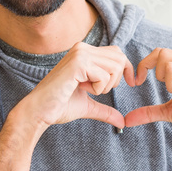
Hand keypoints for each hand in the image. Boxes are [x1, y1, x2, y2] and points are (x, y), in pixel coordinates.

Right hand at [16, 42, 135, 130]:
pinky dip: (97, 89)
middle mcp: (82, 48)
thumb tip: (123, 122)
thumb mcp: (88, 105)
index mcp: (84, 52)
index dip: (126, 68)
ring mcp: (80, 54)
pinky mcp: (78, 63)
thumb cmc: (59, 107)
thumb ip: (105, 110)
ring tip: (86, 89)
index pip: (117, 53)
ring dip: (105, 85)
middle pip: (119, 57)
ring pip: (115, 66)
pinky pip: (104, 76)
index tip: (132, 82)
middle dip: (116, 79)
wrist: (39, 111)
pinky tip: (80, 89)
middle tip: (97, 90)